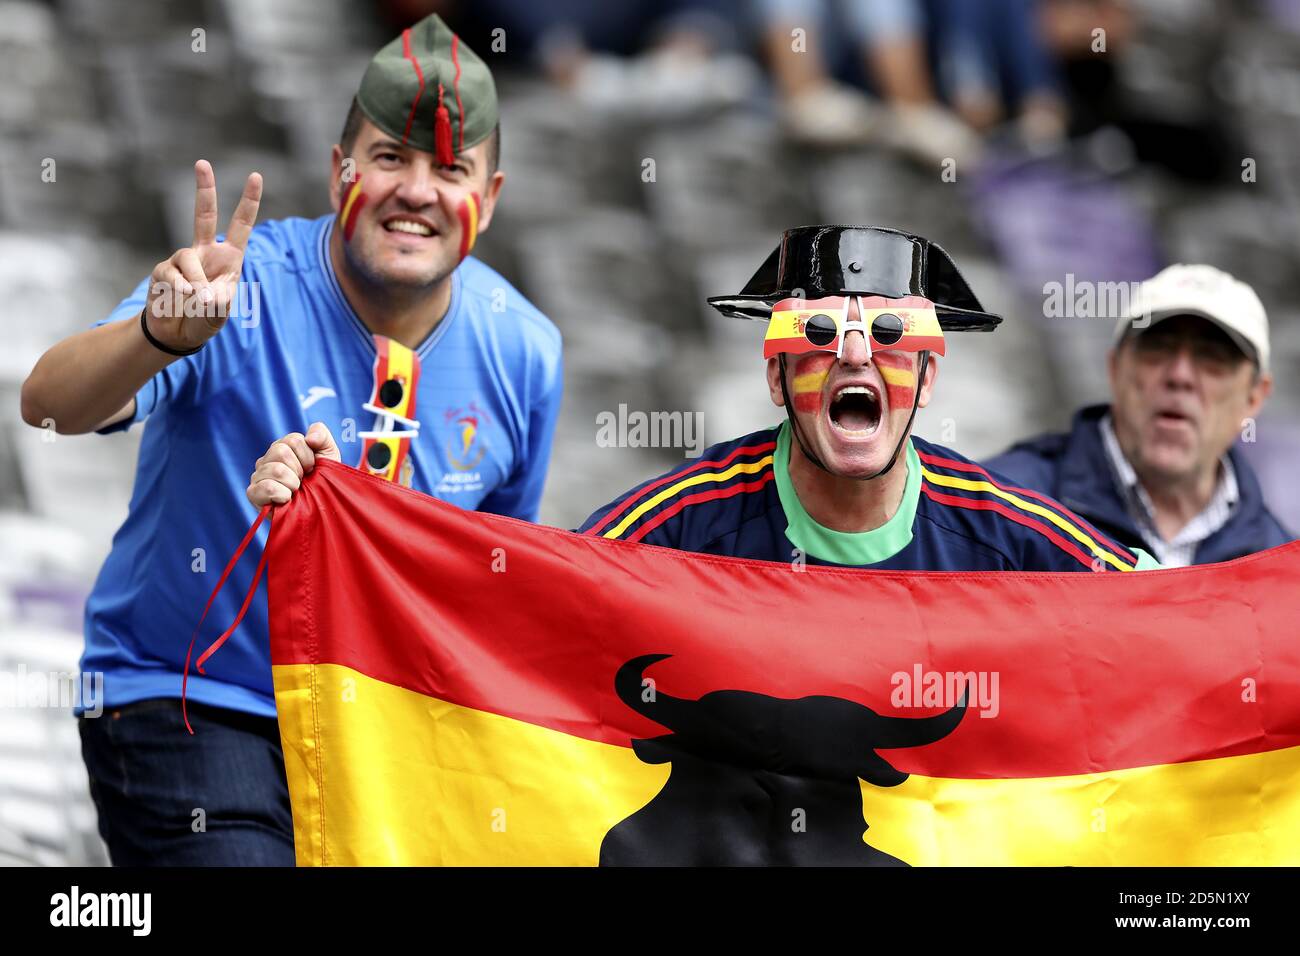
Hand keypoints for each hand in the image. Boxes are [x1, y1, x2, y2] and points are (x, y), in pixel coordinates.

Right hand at [145, 160, 262, 350]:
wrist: (179, 333)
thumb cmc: (206, 318)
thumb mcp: (222, 310)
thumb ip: (217, 299)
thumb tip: (200, 290)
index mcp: (229, 258)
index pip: (240, 226)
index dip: (249, 202)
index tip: (255, 175)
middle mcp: (205, 252)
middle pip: (204, 215)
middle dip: (204, 189)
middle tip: (203, 162)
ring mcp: (183, 260)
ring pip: (186, 258)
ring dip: (195, 282)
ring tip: (198, 301)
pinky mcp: (162, 271)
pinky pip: (171, 275)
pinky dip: (179, 289)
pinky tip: (182, 299)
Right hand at [246, 423, 340, 506]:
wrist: (320, 510)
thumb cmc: (322, 481)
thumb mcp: (328, 455)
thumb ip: (322, 435)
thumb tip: (310, 437)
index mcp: (282, 447)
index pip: (293, 440)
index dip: (308, 457)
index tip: (312, 469)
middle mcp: (267, 459)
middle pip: (281, 452)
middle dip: (300, 470)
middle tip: (303, 482)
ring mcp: (258, 476)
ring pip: (276, 469)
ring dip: (293, 484)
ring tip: (296, 492)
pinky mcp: (254, 494)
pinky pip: (266, 487)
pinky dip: (282, 494)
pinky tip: (286, 500)